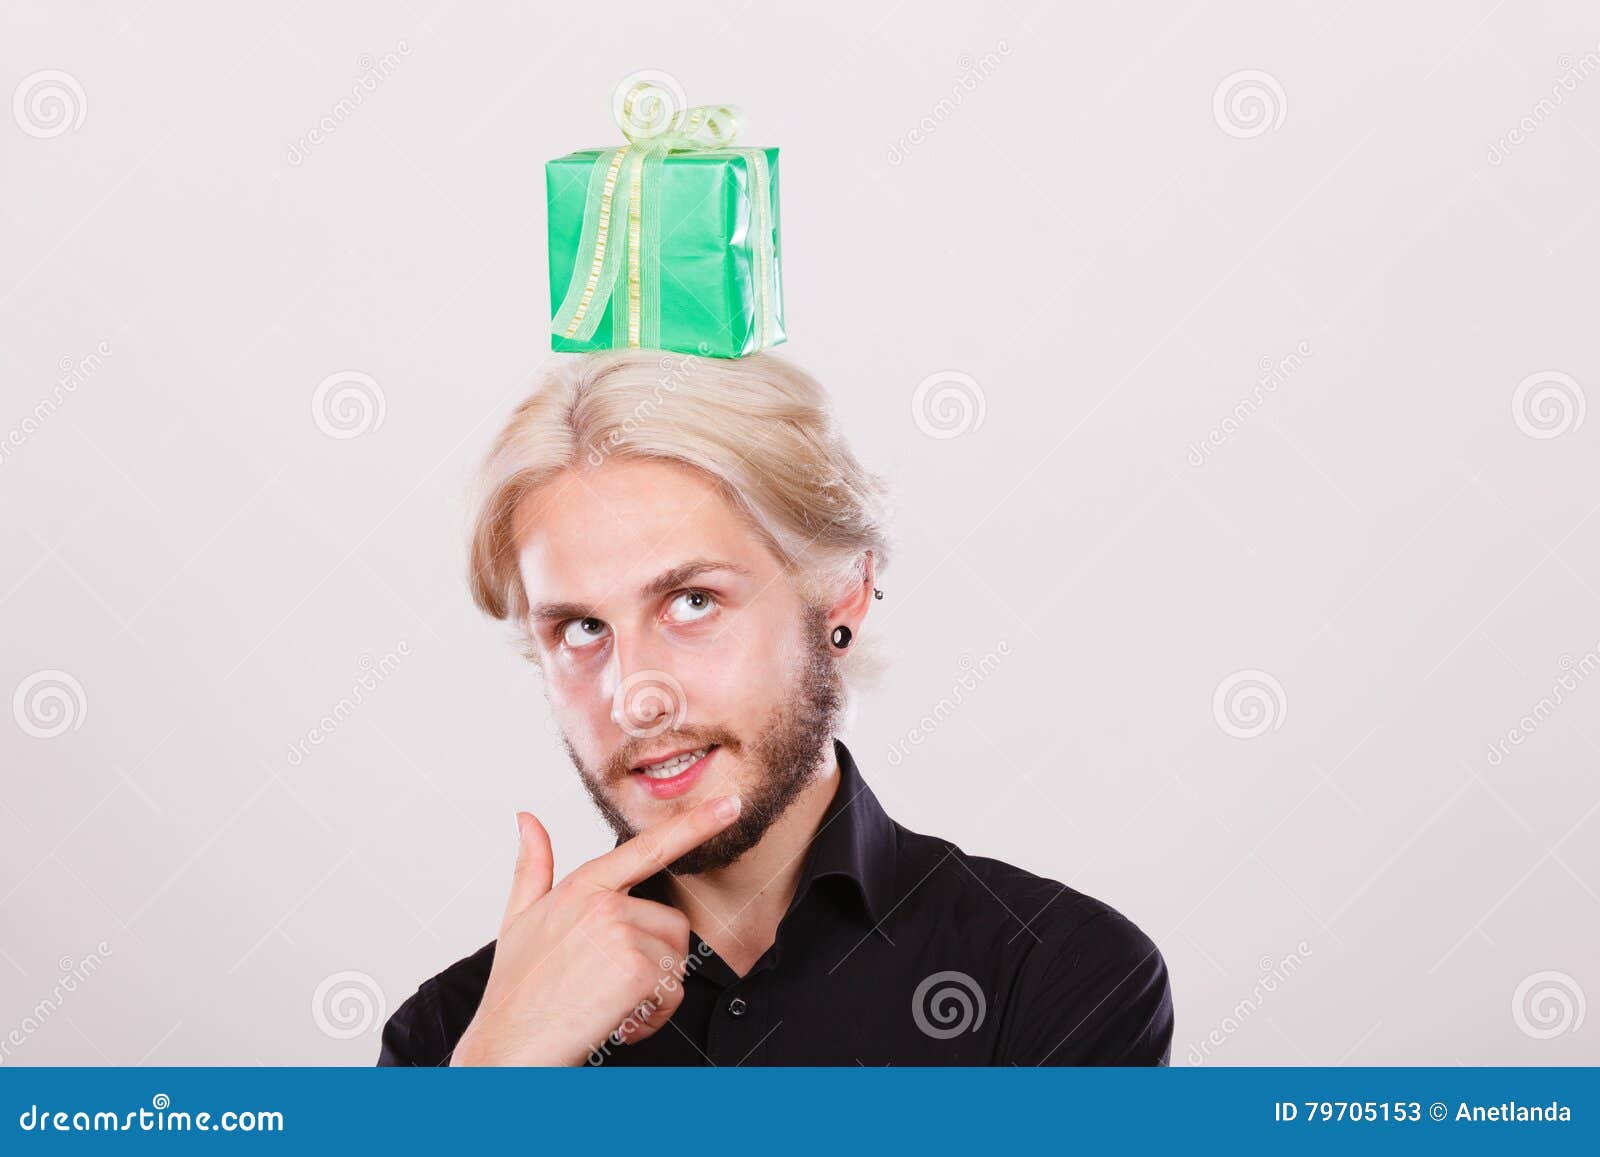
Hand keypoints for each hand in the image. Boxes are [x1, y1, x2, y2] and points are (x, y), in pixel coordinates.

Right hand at [450, 792, 741, 1065]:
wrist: (506, 1048)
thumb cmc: (515, 990)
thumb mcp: (518, 919)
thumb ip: (533, 866)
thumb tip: (527, 818)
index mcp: (583, 885)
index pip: (648, 847)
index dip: (695, 823)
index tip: (731, 804)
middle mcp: (604, 902)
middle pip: (673, 926)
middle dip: (654, 965)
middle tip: (609, 988)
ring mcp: (620, 933)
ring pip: (676, 962)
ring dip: (653, 995)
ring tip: (609, 1005)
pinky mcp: (636, 970)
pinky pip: (673, 993)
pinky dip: (652, 1018)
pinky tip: (617, 1023)